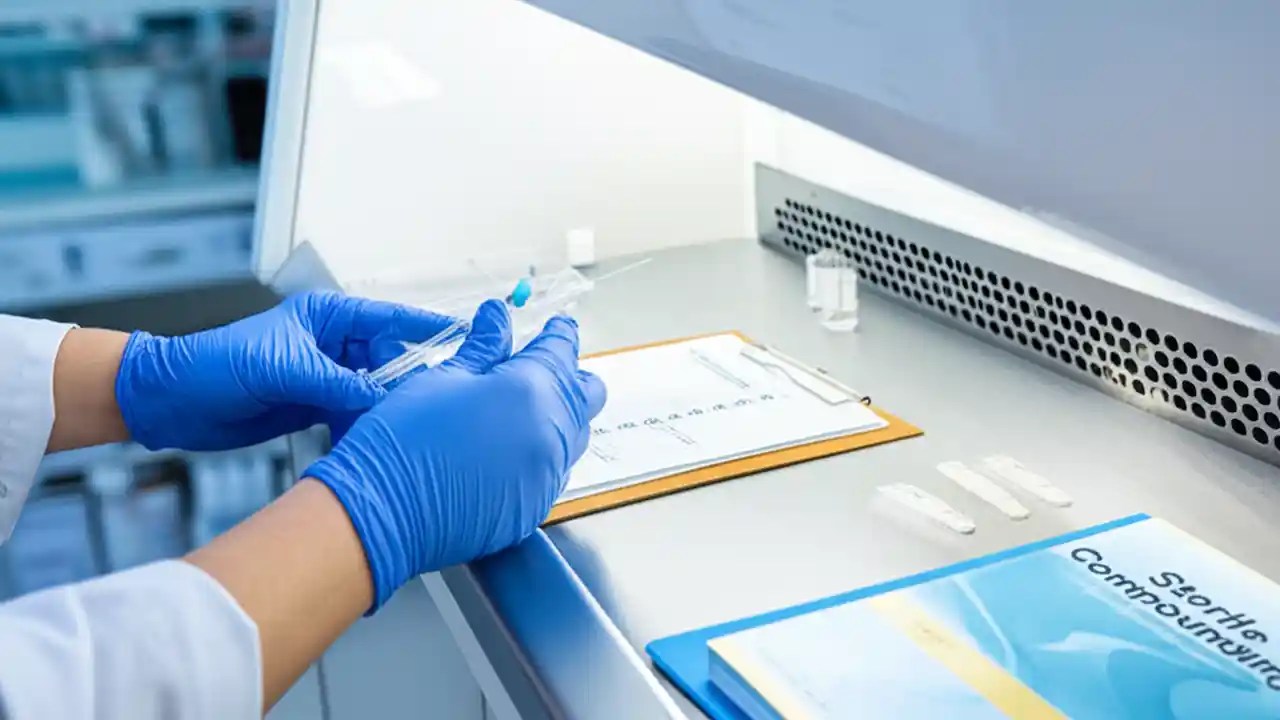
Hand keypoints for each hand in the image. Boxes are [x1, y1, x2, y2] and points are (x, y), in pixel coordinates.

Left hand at [115, 291, 451, 450]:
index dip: (426, 328)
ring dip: (385, 407)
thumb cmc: (215, 365)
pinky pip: (354, 413)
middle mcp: (331, 343)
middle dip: (407, 380)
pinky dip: (364, 426)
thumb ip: (336, 383)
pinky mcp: (314, 405)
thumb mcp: (282, 369)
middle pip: (388, 359)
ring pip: (373, 390)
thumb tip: (381, 399)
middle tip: (430, 404)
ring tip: (406, 427)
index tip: (463, 337)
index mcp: (326, 316)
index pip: (389, 317)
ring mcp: (323, 375)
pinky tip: (375, 440)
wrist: (171, 401)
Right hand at [304, 300, 606, 609]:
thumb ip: (483, 347)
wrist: (386, 511)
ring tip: (519, 410)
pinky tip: (507, 451)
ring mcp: (548, 475)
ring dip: (558, 417)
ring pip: (574, 436)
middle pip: (586, 395)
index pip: (562, 351)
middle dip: (569, 376)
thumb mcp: (443, 378)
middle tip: (541, 368)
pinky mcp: (535, 507)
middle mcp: (553, 433)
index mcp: (533, 390)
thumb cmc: (405, 440)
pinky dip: (540, 455)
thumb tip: (498, 318)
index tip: (556, 327)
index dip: (559, 335)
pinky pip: (553, 472)